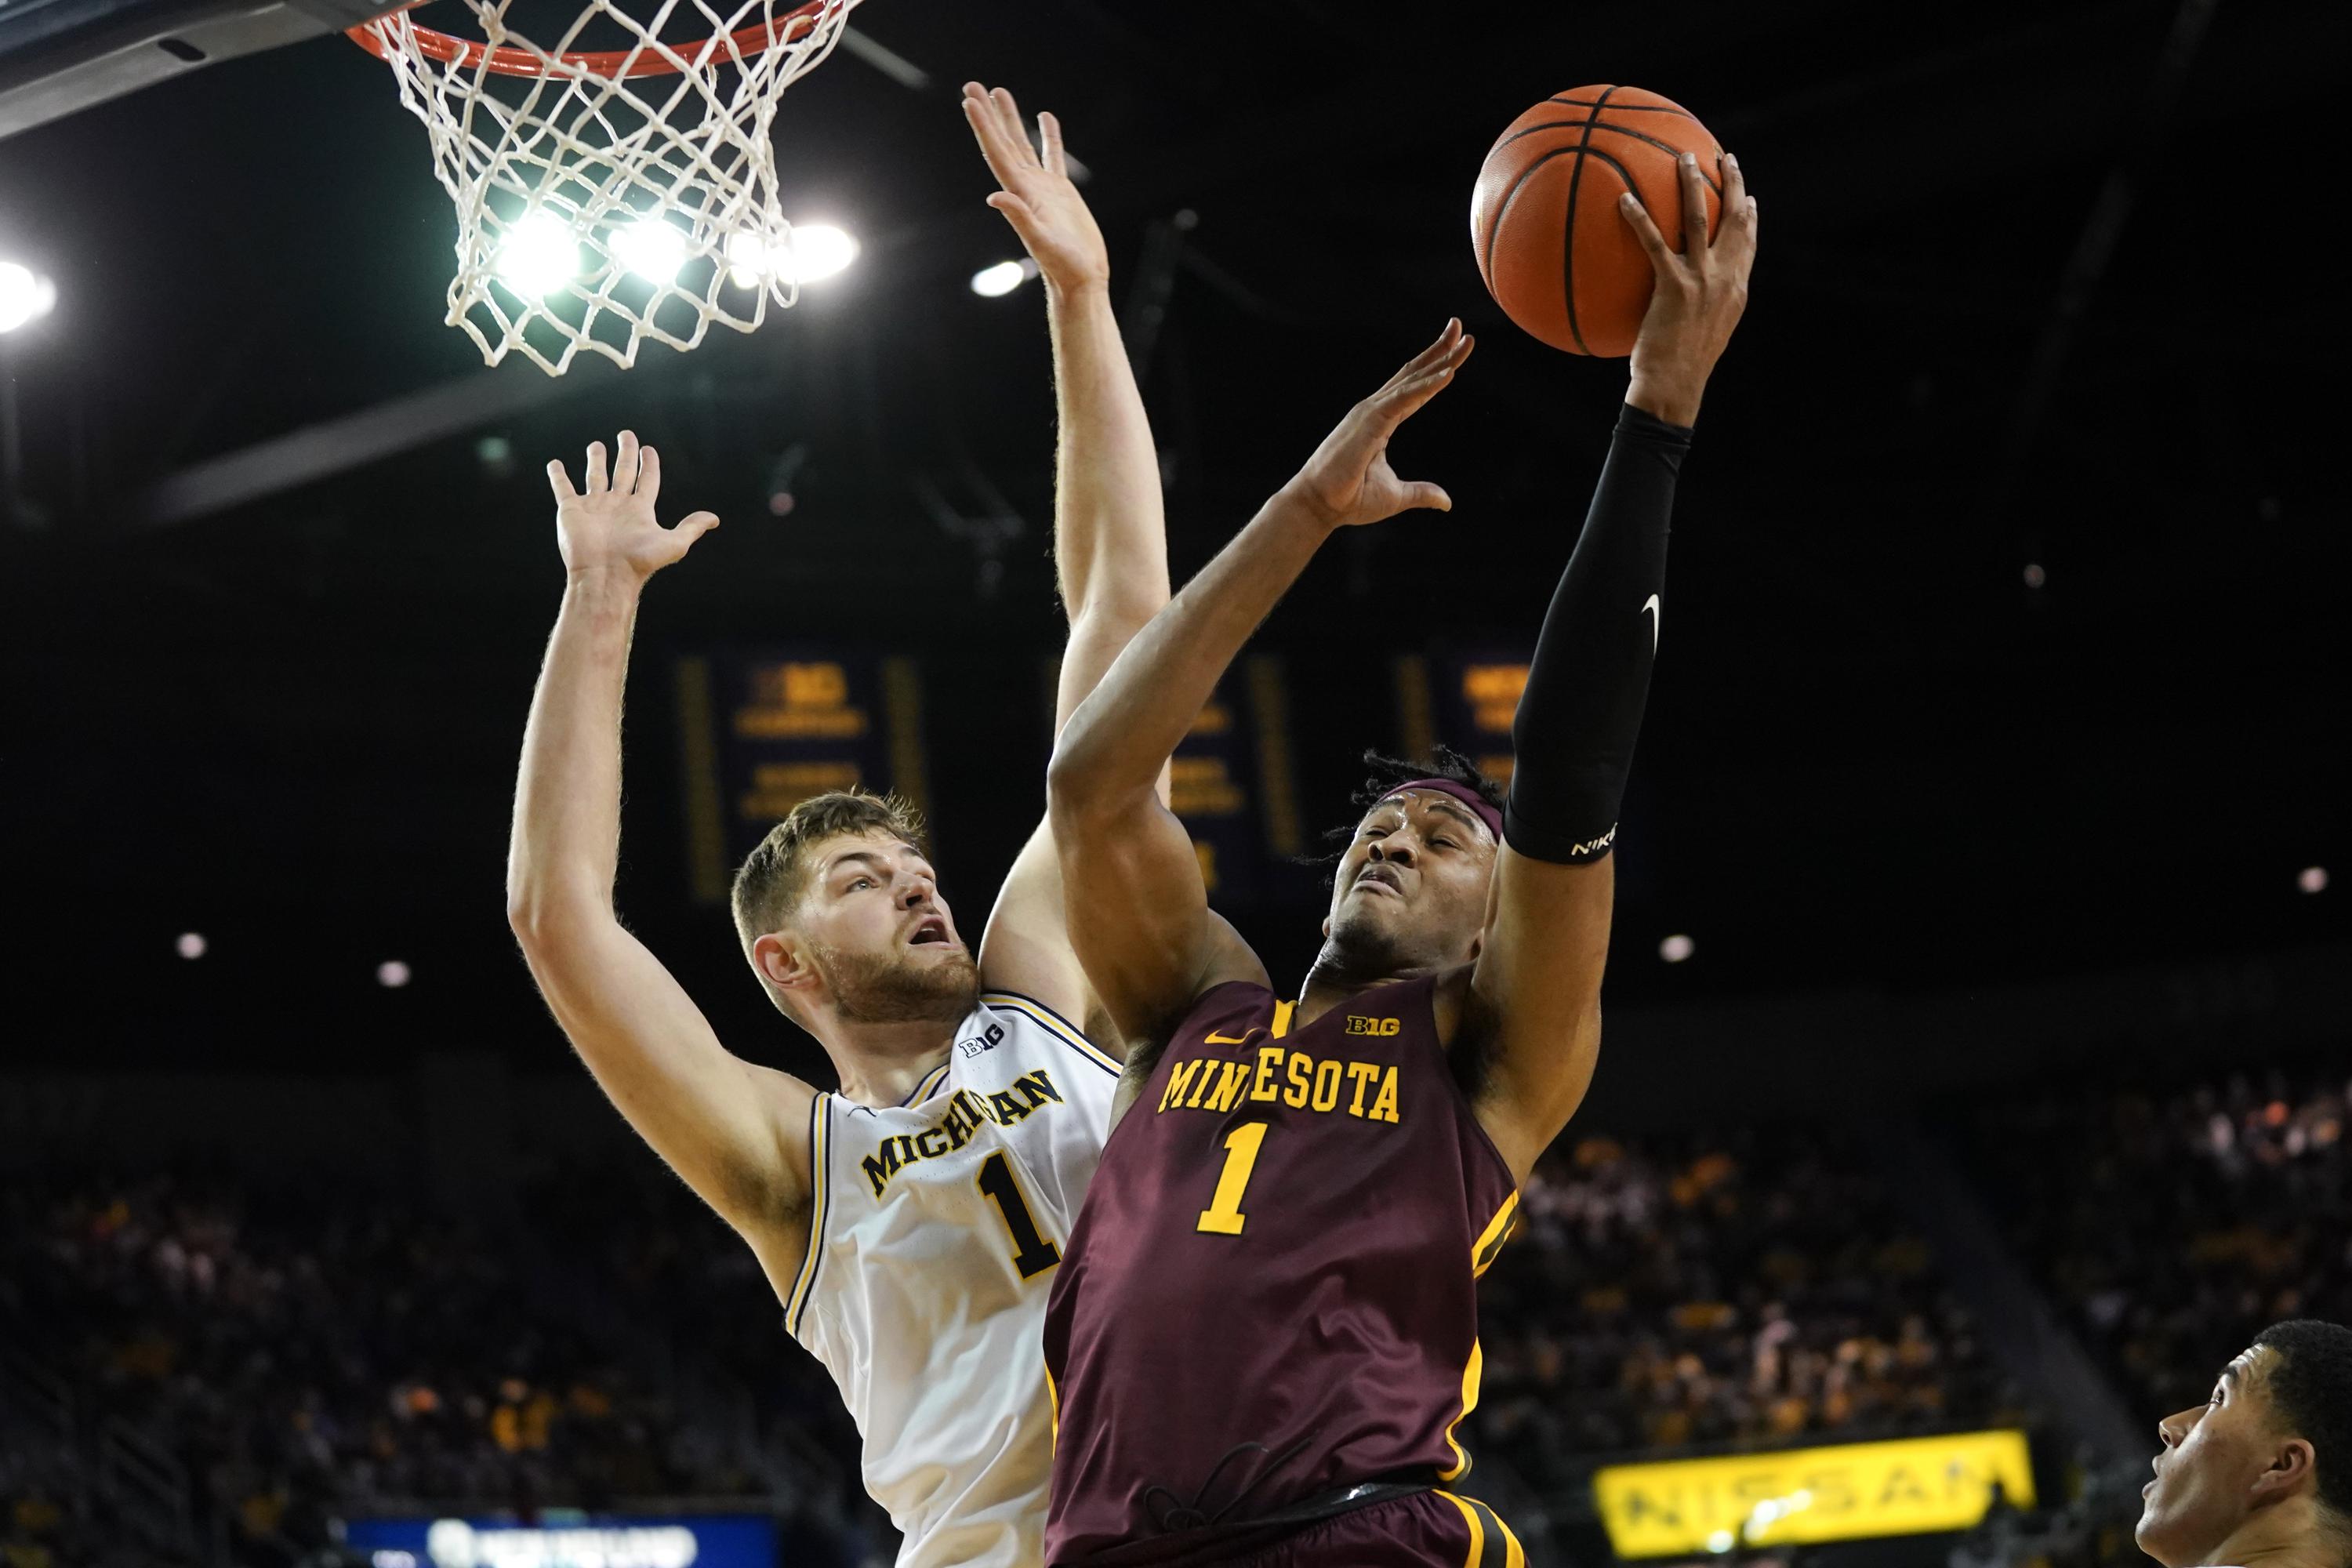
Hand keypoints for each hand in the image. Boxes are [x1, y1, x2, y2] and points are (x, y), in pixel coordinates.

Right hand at [546, 430, 717, 582]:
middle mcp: (617, 505)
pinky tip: (554, 464)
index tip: (649, 450)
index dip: (650, 464)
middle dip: (626, 453)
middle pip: (623, 471)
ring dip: (596, 459)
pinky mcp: (571, 510)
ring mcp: (594, 506)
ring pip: (595, 476)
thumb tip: (715, 519)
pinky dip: (557, 475)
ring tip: (596, 445)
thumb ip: (691, 528)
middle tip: (626, 435)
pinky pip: (563, 488)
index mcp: (639, 509)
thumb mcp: (674, 543)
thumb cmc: (638, 562)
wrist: (606, 575)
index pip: (647, 480)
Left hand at [962, 82, 1108, 294]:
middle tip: (972, 85)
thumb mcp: (1042, 242)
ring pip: (1023, 144)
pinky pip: (1052, 156)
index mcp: (1022, 194)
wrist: (1080, 280)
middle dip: (988, 115)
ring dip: (1010, 119)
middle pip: (1003, 142)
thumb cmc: (1064, 266)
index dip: (983, 126)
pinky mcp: (1061, 193)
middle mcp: (1027, 187)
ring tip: (1000, 92)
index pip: (997, 152)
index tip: (969, 100)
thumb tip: (995, 197)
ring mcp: (1043, 188)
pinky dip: (1049, 136)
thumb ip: (1020, 218)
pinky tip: (1046, 118)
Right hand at [1278, 320, 1473, 530]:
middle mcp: (1375, 410)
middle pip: (1413, 374)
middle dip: (1439, 350)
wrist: (1318, 506)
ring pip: (1411, 380)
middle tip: (1461, 328)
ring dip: (1439, 359)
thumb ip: (1422, 493)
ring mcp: (1370, 412)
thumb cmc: (1348, 499)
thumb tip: (1447, 502)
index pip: (1414, 390)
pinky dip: (1426, 385)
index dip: (1435, 369)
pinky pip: (1404, 399)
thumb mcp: (1396, 495)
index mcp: (1381, 422)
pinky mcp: (1369, 422)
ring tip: (1463, 341)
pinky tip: (1448, 374)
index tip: (1456, 351)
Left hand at [1620, 151, 1757, 425]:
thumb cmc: (1683, 368)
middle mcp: (1725, 278)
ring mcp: (1701, 280)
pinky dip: (1639, 218)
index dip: (1750, 217)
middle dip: (1732, 184)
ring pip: (1698, 219)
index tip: (1748, 196)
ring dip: (1691, 184)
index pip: (1749, 244)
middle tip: (1725, 158)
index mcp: (1736, 289)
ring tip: (1683, 157)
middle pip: (1735, 220)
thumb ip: (1703, 309)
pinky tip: (1624, 199)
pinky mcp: (1674, 286)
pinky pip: (1653, 243)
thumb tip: (1687, 301)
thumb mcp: (1705, 335)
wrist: (1676, 385)